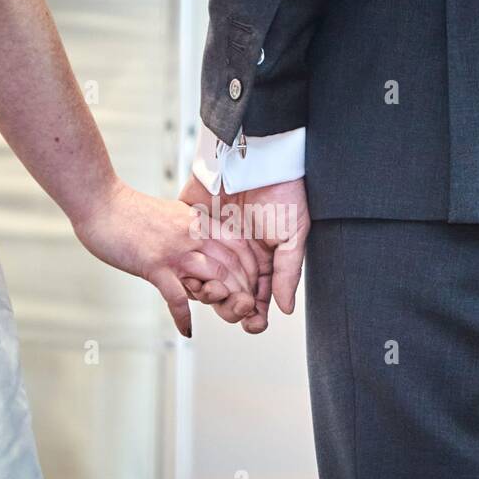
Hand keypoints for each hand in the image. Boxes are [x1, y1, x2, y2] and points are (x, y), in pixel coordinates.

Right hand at [72, 179, 256, 336]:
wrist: (101, 202)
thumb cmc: (129, 211)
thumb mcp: (170, 215)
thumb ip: (188, 230)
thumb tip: (198, 248)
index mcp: (197, 221)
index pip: (238, 244)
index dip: (251, 266)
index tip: (254, 282)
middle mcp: (191, 235)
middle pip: (232, 264)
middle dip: (245, 288)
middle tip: (249, 306)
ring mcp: (174, 251)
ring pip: (213, 279)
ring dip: (225, 300)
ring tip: (231, 316)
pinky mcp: (154, 265)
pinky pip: (176, 296)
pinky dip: (183, 317)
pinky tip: (187, 329)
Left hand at [179, 177, 309, 333]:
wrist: (259, 155)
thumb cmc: (284, 190)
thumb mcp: (293, 234)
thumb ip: (287, 272)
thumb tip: (284, 308)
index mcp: (264, 259)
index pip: (259, 295)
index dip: (257, 313)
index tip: (255, 323)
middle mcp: (238, 254)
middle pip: (231, 292)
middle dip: (232, 306)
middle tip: (235, 309)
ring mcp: (214, 241)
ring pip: (206, 278)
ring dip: (208, 292)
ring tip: (212, 295)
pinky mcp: (193, 225)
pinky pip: (185, 253)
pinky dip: (185, 267)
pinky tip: (189, 278)